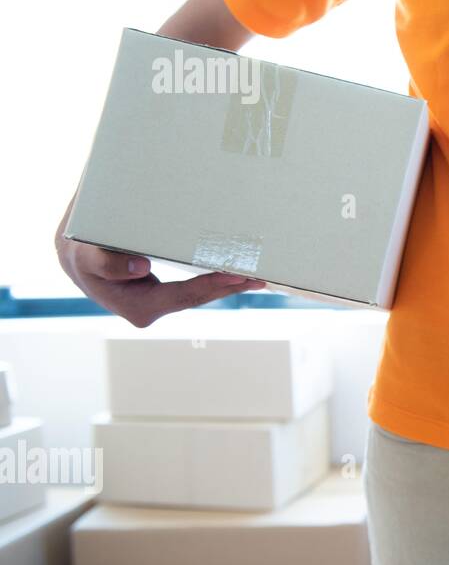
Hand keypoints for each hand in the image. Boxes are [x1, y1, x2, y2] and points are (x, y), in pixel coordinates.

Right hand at [55, 196, 264, 327]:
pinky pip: (193, 289)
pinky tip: (236, 274)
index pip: (182, 297)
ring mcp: (158, 305)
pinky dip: (214, 280)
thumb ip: (108, 263)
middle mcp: (150, 311)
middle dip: (229, 287)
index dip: (210, 286)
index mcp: (137, 307)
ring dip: (228, 286)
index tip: (236, 276)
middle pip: (197, 299)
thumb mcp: (88, 254)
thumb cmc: (82, 253)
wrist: (74, 257)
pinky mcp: (162, 295)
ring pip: (198, 295)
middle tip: (259, 276)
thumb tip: (140, 270)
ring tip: (257, 276)